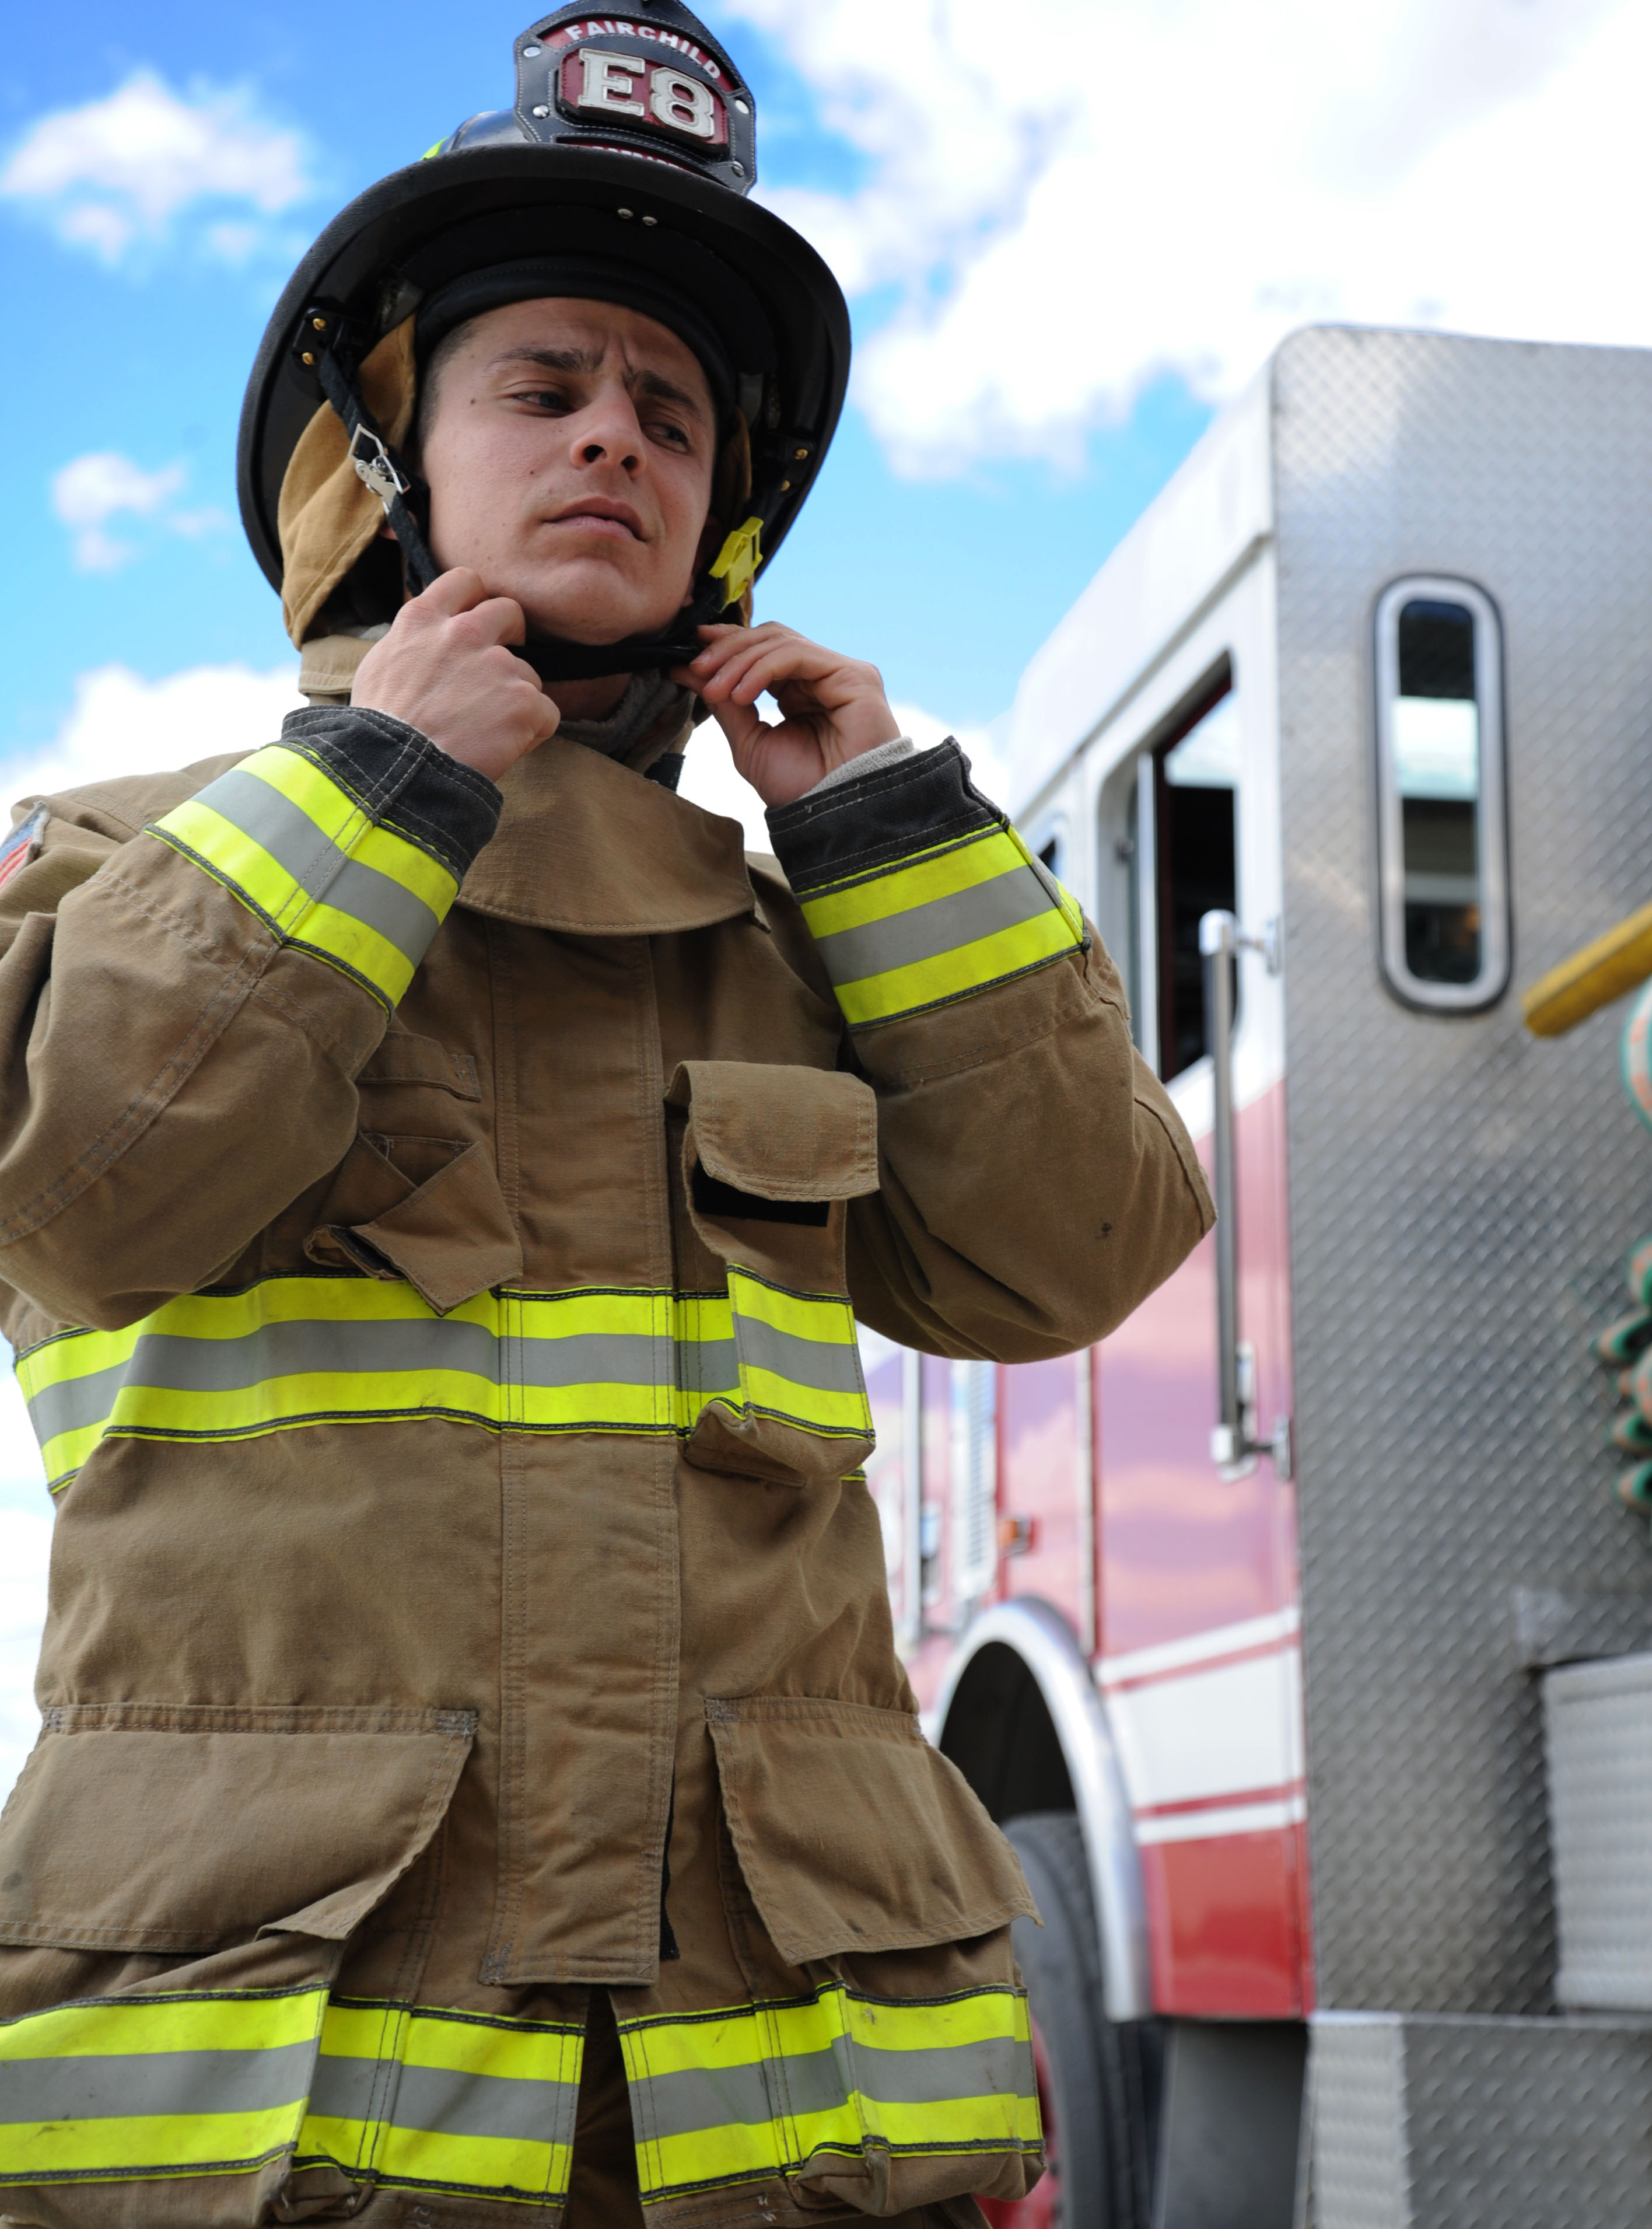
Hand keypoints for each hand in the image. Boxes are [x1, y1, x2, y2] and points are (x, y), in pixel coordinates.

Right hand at [352, 568, 558, 781]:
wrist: (397, 772)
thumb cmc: (381, 729)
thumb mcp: (379, 668)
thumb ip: (411, 646)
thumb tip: (425, 646)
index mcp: (423, 620)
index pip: (465, 581)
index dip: (477, 599)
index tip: (477, 618)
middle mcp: (464, 633)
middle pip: (509, 612)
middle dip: (511, 636)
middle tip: (498, 671)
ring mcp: (498, 666)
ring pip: (527, 674)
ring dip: (515, 699)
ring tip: (487, 731)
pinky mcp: (524, 702)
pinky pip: (546, 713)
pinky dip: (533, 731)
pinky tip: (505, 747)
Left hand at [674, 623, 900, 806]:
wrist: (831, 817)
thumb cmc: (797, 789)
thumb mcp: (749, 741)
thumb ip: (724, 703)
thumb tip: (686, 669)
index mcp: (798, 692)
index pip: (761, 651)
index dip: (726, 645)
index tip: (689, 652)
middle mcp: (820, 677)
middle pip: (768, 638)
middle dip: (727, 650)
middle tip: (696, 668)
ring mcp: (839, 674)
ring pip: (779, 642)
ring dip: (739, 661)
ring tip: (714, 690)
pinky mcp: (854, 676)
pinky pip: (797, 654)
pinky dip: (762, 668)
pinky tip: (741, 694)